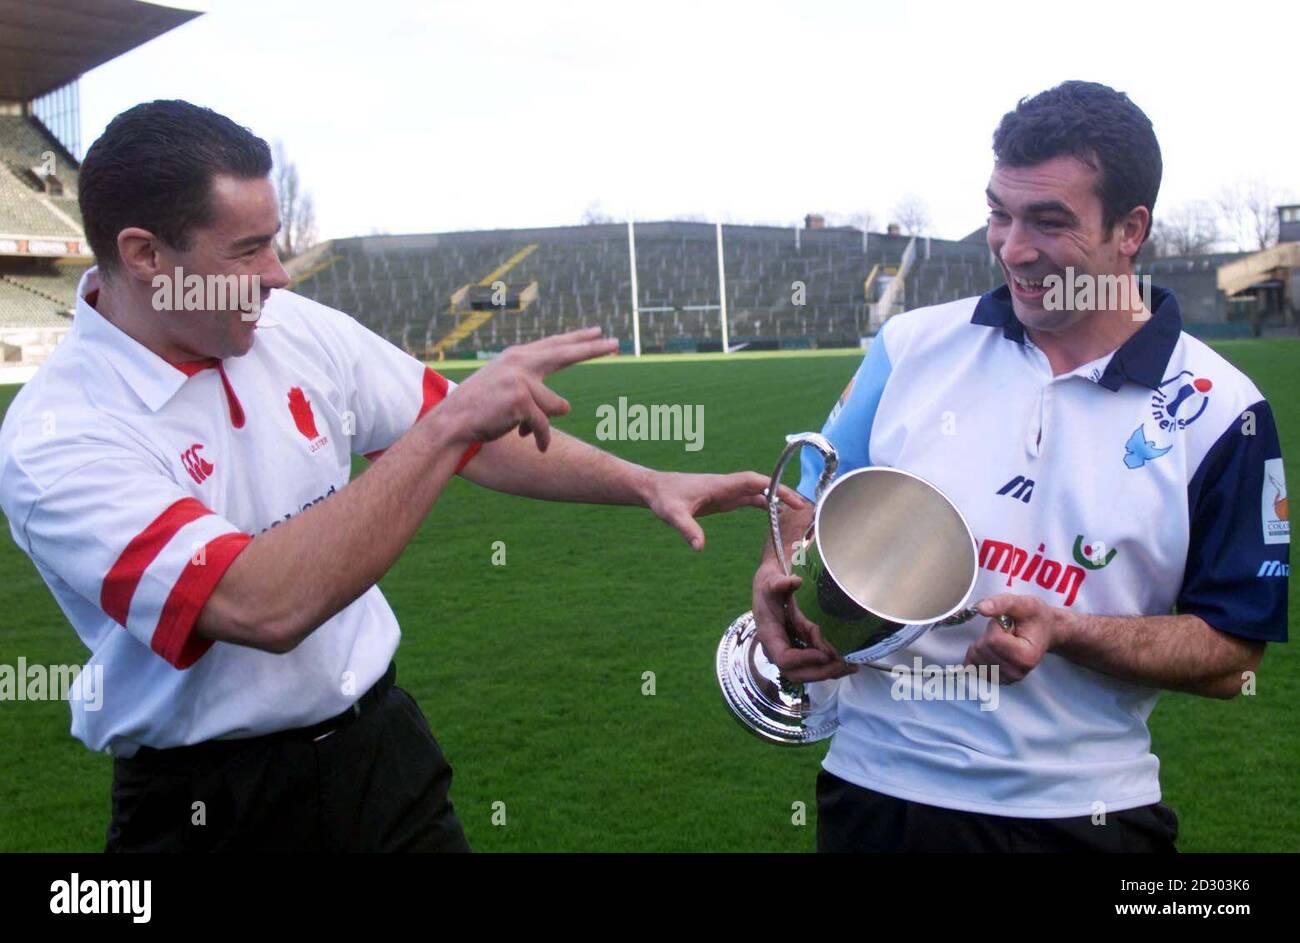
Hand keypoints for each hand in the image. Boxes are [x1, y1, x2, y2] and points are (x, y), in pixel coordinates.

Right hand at [442, 327, 617, 451]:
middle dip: (593, 349)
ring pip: (554, 407)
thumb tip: (566, 407)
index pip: (553, 345)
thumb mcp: (507, 393)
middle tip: (617, 344)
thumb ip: (535, 392)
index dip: (577, 340)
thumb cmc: (479, 411)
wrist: (452, 423)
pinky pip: (543, 426)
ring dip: (541, 424)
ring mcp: (520, 379)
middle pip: (565, 353)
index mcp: (515, 358)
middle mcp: (519, 362)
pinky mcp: (521, 399)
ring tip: (521, 430)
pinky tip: (534, 446)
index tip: (598, 334)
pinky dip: (541, 439)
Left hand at [645, 470, 806, 550]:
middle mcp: (727, 486)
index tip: (790, 498)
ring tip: (797, 511)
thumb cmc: (663, 499)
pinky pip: (749, 498)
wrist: (654, 489)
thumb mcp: (673, 515)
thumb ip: (687, 529)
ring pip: (757, 492)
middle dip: (783, 493)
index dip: (774, 487)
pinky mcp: (723, 498)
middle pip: (762, 486)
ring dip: (776, 499)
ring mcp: (726, 491)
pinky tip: (774, 514)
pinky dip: (764, 504)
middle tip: (804, 507)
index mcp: (720, 485)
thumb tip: (699, 547)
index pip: (753, 482)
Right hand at [751, 568, 856, 682]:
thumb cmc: (769, 585)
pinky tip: (846, 663)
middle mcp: (777, 649)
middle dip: (820, 672)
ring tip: (851, 667)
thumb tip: (795, 581)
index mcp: (769, 636)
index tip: (824, 654)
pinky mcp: (798, 649)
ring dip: (828, 672)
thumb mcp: (771, 581)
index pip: (784, 659)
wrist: (769, 588)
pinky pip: (812, 664)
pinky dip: (828, 665)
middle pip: (796, 673)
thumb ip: (779, 582)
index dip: (804, 660)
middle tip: (842, 664)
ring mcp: (788, 651)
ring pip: (806, 672)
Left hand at [963, 593, 1065, 682]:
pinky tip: (994, 649)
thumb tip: (981, 608)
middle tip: (1006, 632)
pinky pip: (974, 667)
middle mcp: (1017, 671)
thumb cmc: (1035, 618)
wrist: (1045, 630)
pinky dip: (978, 655)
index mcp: (1026, 656)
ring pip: (974, 659)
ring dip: (982, 645)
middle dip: (987, 636)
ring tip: (1002, 640)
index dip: (996, 626)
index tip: (1010, 624)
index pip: (993, 640)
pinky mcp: (998, 679)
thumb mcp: (1022, 604)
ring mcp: (1008, 678)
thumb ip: (1001, 603)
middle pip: (982, 651)